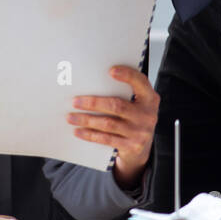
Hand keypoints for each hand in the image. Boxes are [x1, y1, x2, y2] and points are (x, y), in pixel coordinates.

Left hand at [67, 66, 159, 190]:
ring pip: (108, 124)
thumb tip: (94, 83)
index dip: (127, 75)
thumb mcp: (136, 104)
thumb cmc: (133, 119)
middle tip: (75, 101)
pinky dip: (90, 135)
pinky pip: (107, 139)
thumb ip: (123, 92)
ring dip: (87, 120)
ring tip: (71, 117)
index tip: (111, 71)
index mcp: (149, 98)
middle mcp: (147, 115)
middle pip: (117, 106)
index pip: (140, 82)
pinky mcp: (132, 146)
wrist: (141, 148)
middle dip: (93, 103)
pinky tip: (78, 131)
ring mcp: (140, 132)